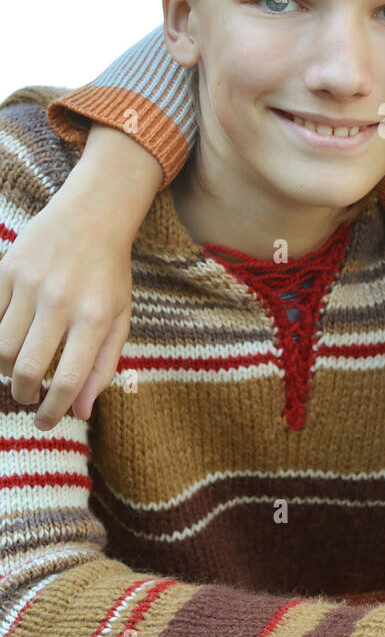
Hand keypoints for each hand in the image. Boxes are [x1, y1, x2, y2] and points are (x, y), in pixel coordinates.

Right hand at [0, 130, 149, 427]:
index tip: (46, 422)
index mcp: (94, 317)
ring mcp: (31, 284)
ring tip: (15, 369)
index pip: (65, 381)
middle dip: (22, 394)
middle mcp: (61, 301)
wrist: (94, 215)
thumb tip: (79, 412)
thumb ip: (103, 367)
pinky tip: (7, 341)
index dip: (52, 412)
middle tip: (27, 396)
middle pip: (25, 368)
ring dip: (3, 370)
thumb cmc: (109, 274)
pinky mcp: (7, 270)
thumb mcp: (120, 318)